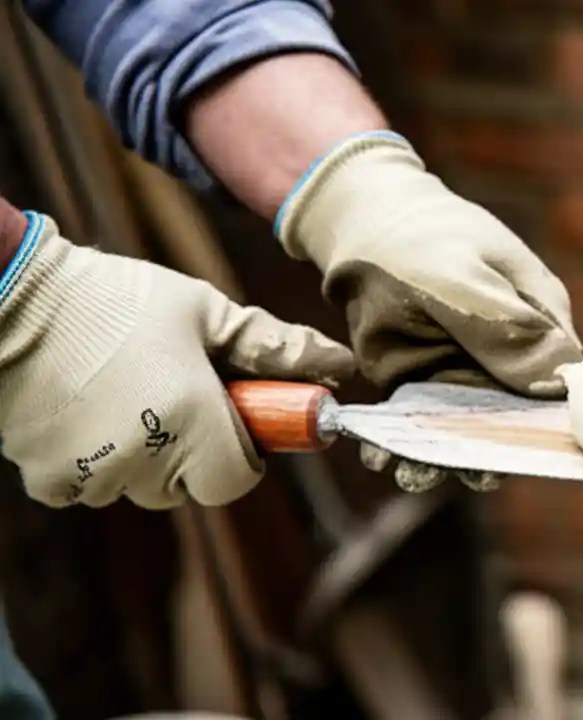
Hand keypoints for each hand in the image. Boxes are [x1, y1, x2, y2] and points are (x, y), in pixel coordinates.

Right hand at [0, 214, 354, 507]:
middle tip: (174, 395)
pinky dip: (94, 460)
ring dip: (144, 456)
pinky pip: (88, 488)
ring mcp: (90, 474)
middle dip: (194, 452)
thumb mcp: (205, 312)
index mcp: (191, 421)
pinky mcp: (46, 478)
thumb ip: (274, 346)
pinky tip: (86, 410)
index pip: (237, 479)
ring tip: (126, 394)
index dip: (242, 450)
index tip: (228, 415)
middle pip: (190, 486)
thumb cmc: (119, 298)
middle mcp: (143, 458)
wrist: (13, 295)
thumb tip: (341, 367)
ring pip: (139, 488)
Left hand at [275, 132, 582, 491]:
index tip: (525, 455)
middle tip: (471, 475)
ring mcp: (470, 369)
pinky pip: (424, 422)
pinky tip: (380, 456)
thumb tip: (558, 384)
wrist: (363, 219)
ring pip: (468, 428)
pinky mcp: (428, 381)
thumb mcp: (463, 278)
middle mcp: (513, 352)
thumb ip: (506, 329)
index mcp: (542, 320)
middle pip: (516, 417)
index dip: (549, 424)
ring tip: (413, 472)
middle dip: (494, 453)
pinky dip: (404, 444)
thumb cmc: (422, 238)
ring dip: (443, 457)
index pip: (562, 384)